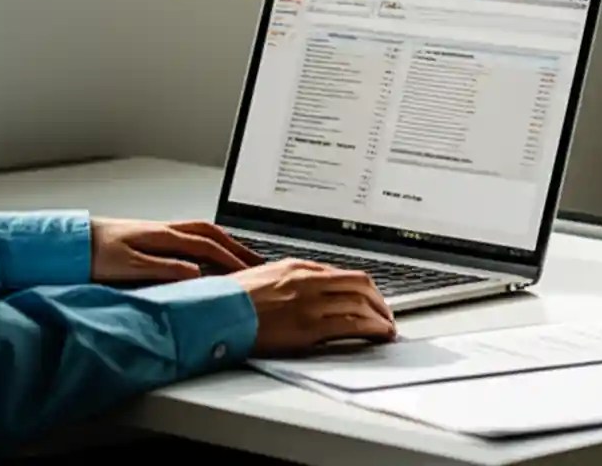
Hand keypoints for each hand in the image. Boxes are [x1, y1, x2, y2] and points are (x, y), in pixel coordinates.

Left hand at [90, 217, 263, 282]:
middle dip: (236, 246)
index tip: (251, 273)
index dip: (232, 260)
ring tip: (240, 256)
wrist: (70, 244)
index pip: (208, 245)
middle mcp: (165, 229)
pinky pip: (189, 236)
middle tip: (257, 261)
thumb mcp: (131, 266)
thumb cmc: (94, 254)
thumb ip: (165, 269)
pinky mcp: (150, 237)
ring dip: (224, 242)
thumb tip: (198, 273)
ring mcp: (158, 231)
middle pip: (211, 233)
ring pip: (201, 232)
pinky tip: (207, 254)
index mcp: (164, 235)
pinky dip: (207, 243)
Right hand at [229, 259, 396, 354]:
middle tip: (385, 313)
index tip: (368, 299)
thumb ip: (286, 282)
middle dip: (378, 300)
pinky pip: (352, 324)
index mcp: (295, 267)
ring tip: (386, 328)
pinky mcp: (310, 326)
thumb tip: (303, 292)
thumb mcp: (261, 279)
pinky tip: (379, 335)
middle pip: (359, 283)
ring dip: (380, 316)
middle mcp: (308, 280)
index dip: (362, 288)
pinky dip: (372, 329)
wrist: (214, 312)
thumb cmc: (229, 300)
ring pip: (361, 302)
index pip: (341, 273)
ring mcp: (310, 302)